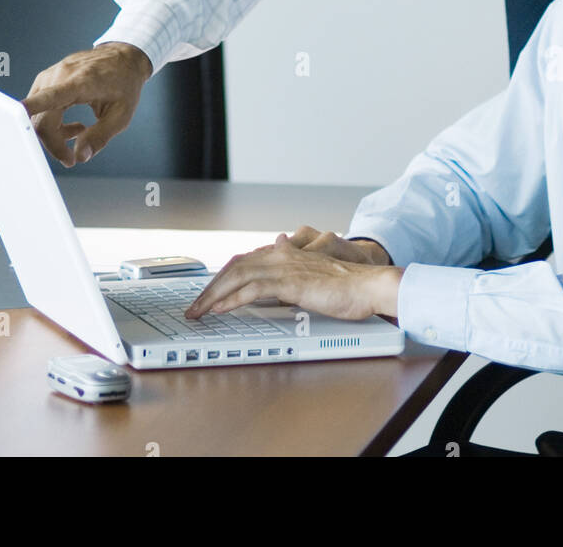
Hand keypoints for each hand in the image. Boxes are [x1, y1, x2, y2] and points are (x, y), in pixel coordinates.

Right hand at [22, 42, 151, 166]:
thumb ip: (99, 137)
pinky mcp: (47, 78)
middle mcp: (60, 75)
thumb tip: (80, 157)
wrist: (124, 57)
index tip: (12, 120)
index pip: (48, 98)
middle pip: (41, 118)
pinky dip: (53, 121)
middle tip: (71, 158)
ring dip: (54, 133)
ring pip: (38, 114)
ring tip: (79, 133)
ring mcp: (51, 75)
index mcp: (80, 82)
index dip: (27, 110)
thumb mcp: (122, 115)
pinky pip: (41, 106)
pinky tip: (73, 125)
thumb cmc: (125, 84)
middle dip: (53, 143)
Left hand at [184, 232, 402, 322]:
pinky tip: (220, 309)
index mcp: (285, 252)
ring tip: (199, 311)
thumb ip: (292, 268)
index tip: (208, 293)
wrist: (367, 284)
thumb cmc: (345, 284)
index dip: (223, 277)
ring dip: (214, 295)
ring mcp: (284, 266)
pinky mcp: (289, 282)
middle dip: (210, 286)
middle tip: (195, 305)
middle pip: (234, 266)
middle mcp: (280, 254)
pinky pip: (252, 290)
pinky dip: (232, 299)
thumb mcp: (313, 274)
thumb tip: (277, 254)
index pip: (244, 261)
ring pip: (237, 276)